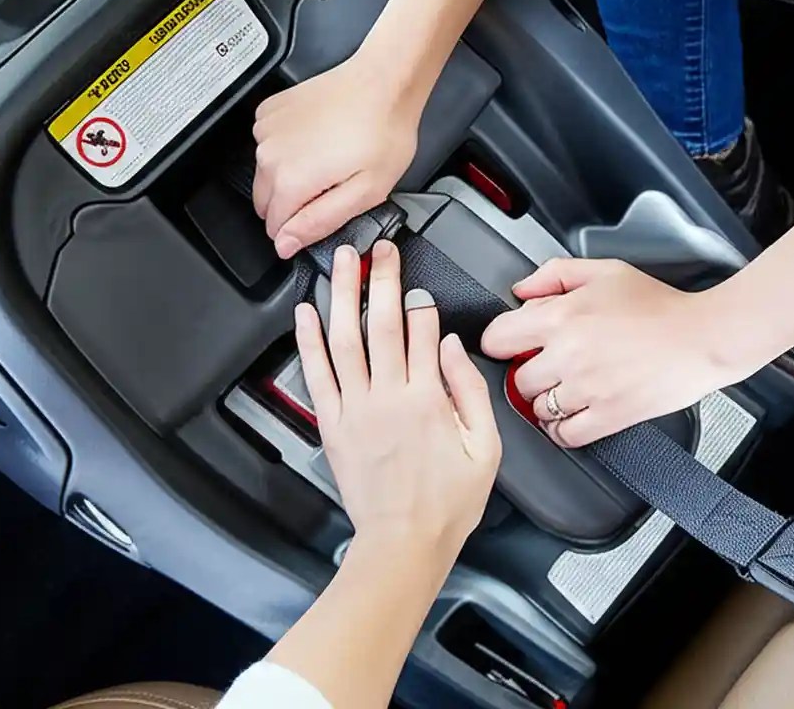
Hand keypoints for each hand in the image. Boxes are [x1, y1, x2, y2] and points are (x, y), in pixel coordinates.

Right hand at [253, 55, 419, 258]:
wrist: (384, 82)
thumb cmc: (384, 131)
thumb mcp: (365, 192)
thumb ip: (320, 222)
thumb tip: (286, 244)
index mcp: (290, 179)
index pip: (277, 228)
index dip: (300, 231)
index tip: (323, 217)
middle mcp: (269, 154)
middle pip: (267, 202)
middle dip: (295, 204)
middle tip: (333, 188)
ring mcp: (266, 130)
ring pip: (266, 174)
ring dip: (291, 175)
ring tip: (330, 160)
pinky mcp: (269, 111)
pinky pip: (269, 146)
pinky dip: (288, 149)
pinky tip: (317, 140)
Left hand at [295, 241, 501, 554]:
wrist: (403, 544)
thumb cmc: (447, 504)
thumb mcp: (486, 448)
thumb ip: (469, 391)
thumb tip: (453, 347)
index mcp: (427, 400)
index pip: (421, 332)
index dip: (419, 300)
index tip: (416, 278)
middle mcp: (387, 397)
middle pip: (381, 322)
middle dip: (381, 279)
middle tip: (380, 249)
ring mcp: (355, 409)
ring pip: (345, 338)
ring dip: (343, 294)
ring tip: (342, 262)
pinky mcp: (333, 424)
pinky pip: (317, 372)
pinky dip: (309, 339)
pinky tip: (307, 312)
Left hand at [480, 259, 737, 446]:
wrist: (703, 337)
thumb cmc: (660, 305)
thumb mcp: (605, 272)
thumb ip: (555, 275)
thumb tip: (520, 292)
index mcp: (562, 316)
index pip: (498, 339)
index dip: (503, 342)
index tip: (514, 346)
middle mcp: (568, 355)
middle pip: (519, 380)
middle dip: (531, 375)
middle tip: (552, 368)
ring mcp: (587, 389)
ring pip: (539, 411)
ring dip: (549, 404)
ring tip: (570, 390)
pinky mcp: (609, 416)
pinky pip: (565, 435)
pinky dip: (564, 429)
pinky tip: (577, 414)